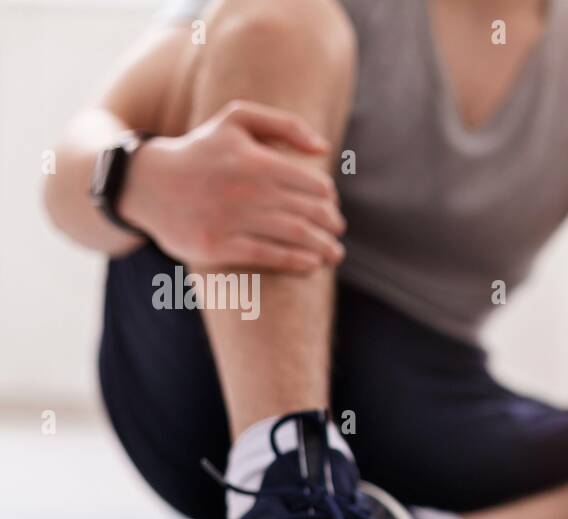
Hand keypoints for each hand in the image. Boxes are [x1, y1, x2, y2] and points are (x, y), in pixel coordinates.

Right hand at [119, 100, 344, 271]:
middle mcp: (246, 188)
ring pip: (294, 235)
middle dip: (331, 225)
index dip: (328, 199)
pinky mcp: (217, 245)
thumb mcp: (236, 120)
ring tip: (334, 254)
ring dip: (323, 247)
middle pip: (309, 212)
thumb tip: (324, 149)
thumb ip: (284, 125)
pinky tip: (312, 265)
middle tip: (337, 232)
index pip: (313, 185)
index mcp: (256, 159)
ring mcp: (231, 218)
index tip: (330, 207)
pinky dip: (296, 261)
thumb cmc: (202, 151)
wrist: (147, 183)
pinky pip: (268, 255)